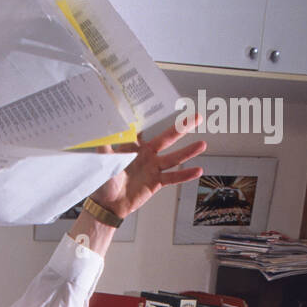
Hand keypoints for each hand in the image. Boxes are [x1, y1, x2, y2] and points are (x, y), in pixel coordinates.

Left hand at [90, 113, 206, 220]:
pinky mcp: (157, 182)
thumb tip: (103, 128)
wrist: (109, 204)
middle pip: (168, 137)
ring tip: (202, 144)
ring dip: (189, 151)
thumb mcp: (104, 161)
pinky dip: (185, 175)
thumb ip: (105, 145)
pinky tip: (198, 170)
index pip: (148, 127)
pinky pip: (173, 177)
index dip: (156, 116)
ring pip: (174, 158)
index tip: (166, 102)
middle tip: (196, 117)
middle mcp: (147, 154)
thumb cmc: (105, 182)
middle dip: (182, 127)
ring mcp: (154, 168)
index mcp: (135, 146)